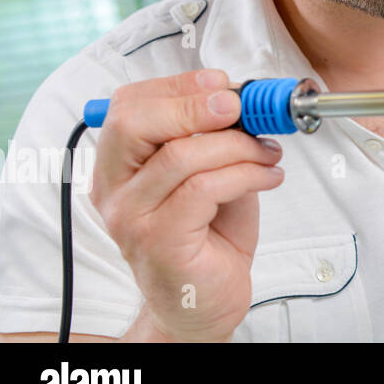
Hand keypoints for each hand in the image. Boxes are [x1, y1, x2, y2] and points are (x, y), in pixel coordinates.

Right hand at [88, 68, 284, 340]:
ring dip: (239, 145)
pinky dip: (247, 173)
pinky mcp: (159, 242)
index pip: (128, 106)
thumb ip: (214, 136)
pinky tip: (269, 176)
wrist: (205, 299)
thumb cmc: (208, 234)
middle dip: (195, 104)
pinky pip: (204, 188)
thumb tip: (243, 98)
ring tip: (268, 152)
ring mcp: (131, 218)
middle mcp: (114, 189)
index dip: (178, 86)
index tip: (223, 84)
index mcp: (118, 165)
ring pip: (182, 155)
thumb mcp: (212, 171)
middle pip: (135, 123)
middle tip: (240, 109)